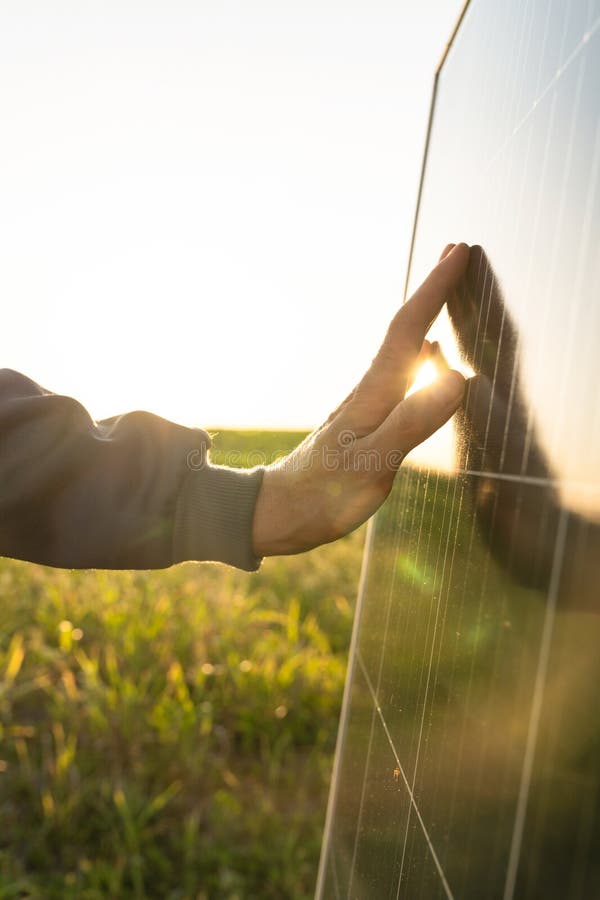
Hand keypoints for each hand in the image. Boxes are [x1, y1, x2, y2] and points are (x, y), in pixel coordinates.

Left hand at [252, 243, 469, 556]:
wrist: (275, 514)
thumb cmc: (321, 497)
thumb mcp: (371, 465)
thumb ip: (412, 422)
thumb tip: (457, 378)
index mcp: (372, 396)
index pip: (408, 331)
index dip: (434, 291)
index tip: (459, 254)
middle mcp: (368, 393)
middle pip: (404, 330)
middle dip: (432, 291)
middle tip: (457, 253)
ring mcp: (365, 406)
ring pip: (400, 349)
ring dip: (425, 316)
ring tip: (446, 294)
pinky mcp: (364, 423)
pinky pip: (398, 373)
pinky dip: (417, 351)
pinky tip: (426, 357)